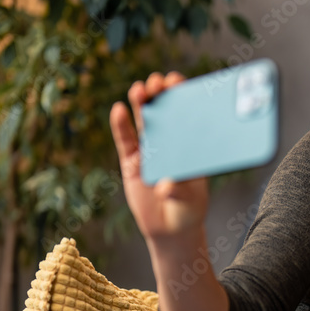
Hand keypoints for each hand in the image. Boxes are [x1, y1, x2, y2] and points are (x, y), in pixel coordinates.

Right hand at [109, 71, 208, 239]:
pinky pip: (126, 141)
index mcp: (190, 147)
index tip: (179, 81)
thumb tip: (166, 184)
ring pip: (144, 123)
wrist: (170, 230)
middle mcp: (170, 144)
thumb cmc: (187, 211)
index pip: (187, 116)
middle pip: (164, 113)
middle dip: (161, 95)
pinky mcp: (132, 163)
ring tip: (139, 88)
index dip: (182, 97)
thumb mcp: (188, 201)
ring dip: (142, 104)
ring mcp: (150, 151)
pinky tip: (119, 109)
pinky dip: (121, 125)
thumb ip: (178, 190)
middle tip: (158, 80)